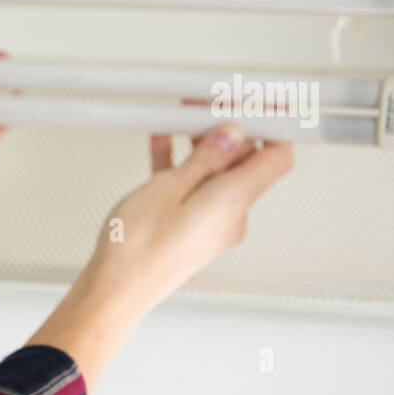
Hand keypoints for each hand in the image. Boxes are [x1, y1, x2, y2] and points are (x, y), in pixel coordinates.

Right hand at [29, 121, 293, 394]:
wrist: (115, 291)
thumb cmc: (137, 250)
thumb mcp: (168, 187)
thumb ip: (205, 158)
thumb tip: (231, 136)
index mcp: (234, 201)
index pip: (277, 155)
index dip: (272, 124)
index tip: (258, 103)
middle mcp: (231, 216)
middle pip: (246, 162)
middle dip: (228, 129)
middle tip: (207, 104)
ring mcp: (211, 226)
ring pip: (216, 174)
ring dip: (201, 146)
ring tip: (180, 119)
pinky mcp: (190, 232)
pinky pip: (194, 190)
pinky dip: (183, 167)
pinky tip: (163, 148)